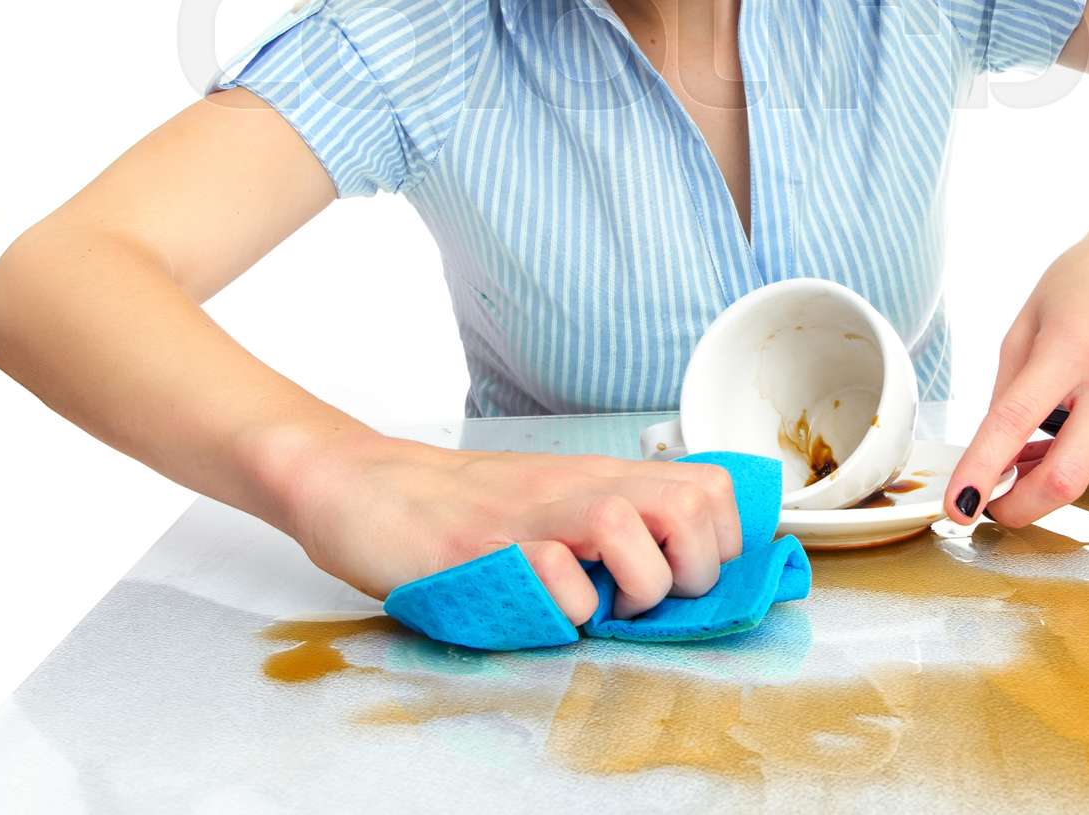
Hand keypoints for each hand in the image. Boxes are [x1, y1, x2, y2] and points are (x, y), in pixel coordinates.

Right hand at [262, 428, 742, 622]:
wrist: (366, 486)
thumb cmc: (462, 508)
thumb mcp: (552, 502)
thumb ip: (610, 525)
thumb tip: (675, 574)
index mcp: (600, 479)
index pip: (711, 488)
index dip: (721, 544)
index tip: (687, 581)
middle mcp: (576, 488)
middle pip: (692, 502)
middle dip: (694, 568)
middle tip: (650, 598)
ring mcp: (531, 515)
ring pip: (630, 524)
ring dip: (636, 584)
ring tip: (603, 607)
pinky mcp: (480, 547)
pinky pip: (552, 573)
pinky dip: (565, 606)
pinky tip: (547, 610)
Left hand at [942, 228, 1088, 527]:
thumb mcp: (1030, 316)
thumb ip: (1008, 383)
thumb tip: (992, 442)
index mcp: (1071, 347)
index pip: (1015, 422)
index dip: (982, 470)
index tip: (959, 503)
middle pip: (1065, 477)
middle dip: (1020, 507)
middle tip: (989, 506)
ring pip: (1085, 473)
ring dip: (1043, 480)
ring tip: (1019, 458)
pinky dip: (1073, 456)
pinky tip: (1059, 436)